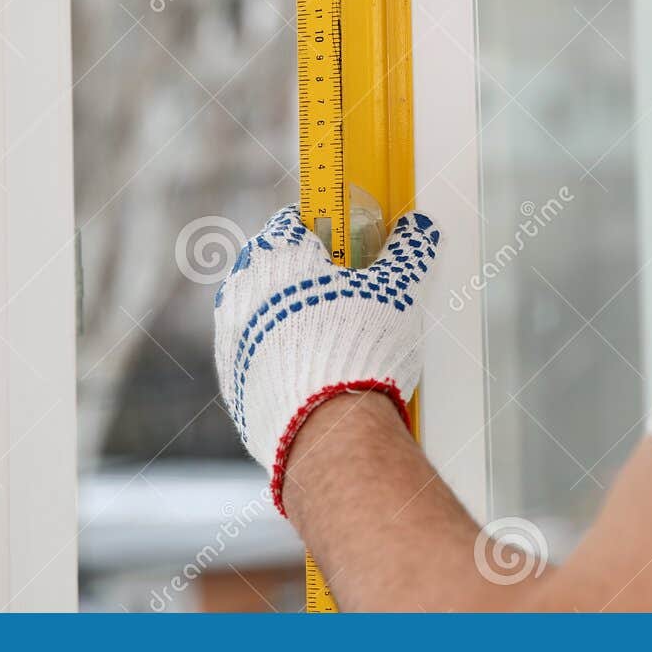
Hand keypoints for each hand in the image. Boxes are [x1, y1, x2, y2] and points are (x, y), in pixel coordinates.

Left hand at [212, 205, 440, 512]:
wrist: (329, 431)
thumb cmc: (360, 350)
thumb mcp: (396, 290)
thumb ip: (407, 252)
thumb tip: (418, 229)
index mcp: (277, 253)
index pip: (297, 220)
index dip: (328, 230)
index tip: (349, 245)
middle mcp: (243, 288)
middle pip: (275, 265)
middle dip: (306, 273)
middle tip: (345, 292)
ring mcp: (232, 336)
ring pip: (261, 311)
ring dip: (288, 315)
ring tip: (330, 336)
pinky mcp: (233, 380)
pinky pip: (256, 355)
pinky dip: (278, 356)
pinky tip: (311, 369)